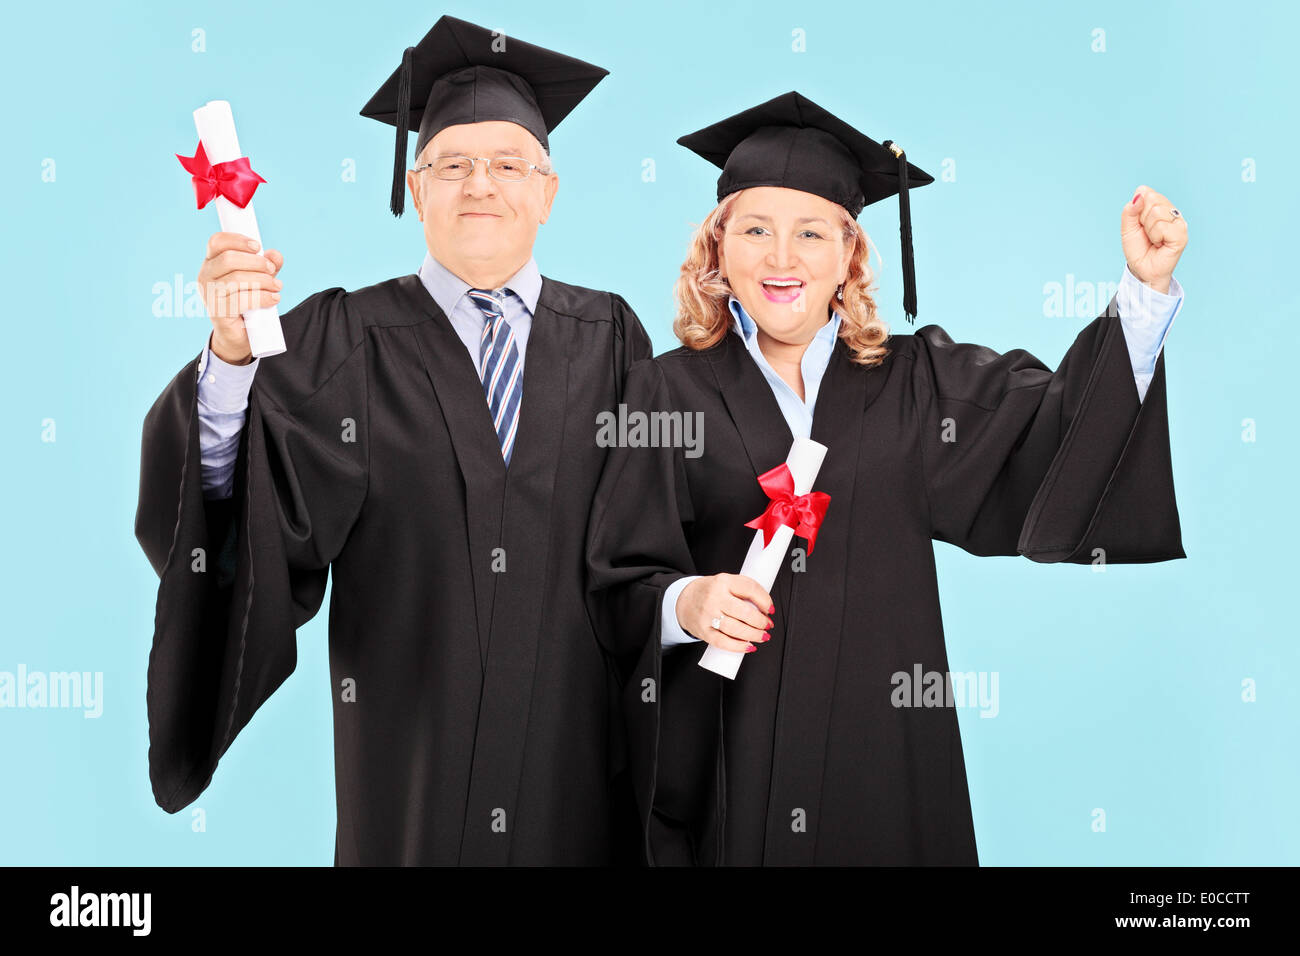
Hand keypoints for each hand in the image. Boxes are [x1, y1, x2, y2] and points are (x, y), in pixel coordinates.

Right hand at [198, 232, 283, 363]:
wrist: (239, 335)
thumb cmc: (247, 302)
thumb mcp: (260, 280)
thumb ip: (268, 265)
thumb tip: (275, 255)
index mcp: (212, 263)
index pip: (217, 242)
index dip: (237, 240)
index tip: (258, 246)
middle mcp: (205, 276)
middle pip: (228, 259)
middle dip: (256, 262)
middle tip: (272, 270)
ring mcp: (209, 295)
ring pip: (236, 279)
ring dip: (263, 281)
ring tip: (277, 287)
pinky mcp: (217, 312)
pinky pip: (241, 300)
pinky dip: (262, 298)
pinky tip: (274, 299)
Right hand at [676, 573, 773, 653]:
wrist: (683, 600)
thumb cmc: (709, 592)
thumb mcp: (725, 582)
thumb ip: (744, 590)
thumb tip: (765, 608)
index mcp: (723, 581)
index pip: (750, 589)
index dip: (765, 601)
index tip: (770, 609)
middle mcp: (715, 598)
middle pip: (745, 612)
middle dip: (762, 622)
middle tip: (767, 625)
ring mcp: (708, 615)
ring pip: (736, 629)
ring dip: (754, 635)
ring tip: (762, 636)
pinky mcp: (704, 631)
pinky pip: (724, 642)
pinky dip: (739, 647)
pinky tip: (749, 646)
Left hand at [1121, 185, 1186, 294]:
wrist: (1142, 269)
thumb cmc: (1138, 249)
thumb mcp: (1127, 228)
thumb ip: (1130, 210)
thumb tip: (1139, 196)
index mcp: (1159, 205)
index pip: (1145, 192)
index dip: (1137, 209)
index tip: (1139, 223)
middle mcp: (1171, 210)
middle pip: (1152, 199)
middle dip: (1142, 219)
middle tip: (1146, 233)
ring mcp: (1178, 221)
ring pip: (1157, 212)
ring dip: (1149, 229)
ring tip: (1153, 239)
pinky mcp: (1182, 233)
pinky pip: (1162, 226)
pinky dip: (1156, 236)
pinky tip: (1160, 243)